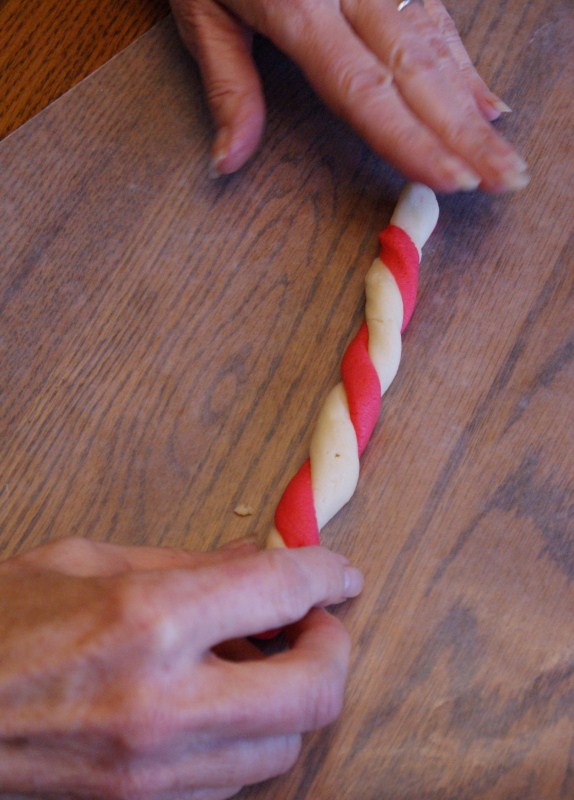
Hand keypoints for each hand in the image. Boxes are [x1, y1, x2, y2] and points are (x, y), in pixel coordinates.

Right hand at [0, 537, 362, 798]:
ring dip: (294, 695)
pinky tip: (225, 700)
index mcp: (146, 619)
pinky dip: (251, 736)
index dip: (323, 572)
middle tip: (316, 620)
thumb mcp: (84, 562)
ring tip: (266, 657)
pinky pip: (235, 779)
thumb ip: (183, 562)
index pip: (277, 590)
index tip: (339, 571)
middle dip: (334, 647)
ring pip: (284, 747)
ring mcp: (155, 772)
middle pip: (313, 691)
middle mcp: (163, 704)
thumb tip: (252, 558)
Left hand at [170, 0, 528, 192]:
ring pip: (436, 45)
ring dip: (472, 105)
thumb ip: (227, 86)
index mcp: (299, 8)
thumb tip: (229, 161)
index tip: (449, 179)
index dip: (410, 139)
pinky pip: (436, 17)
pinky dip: (463, 65)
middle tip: (505, 178)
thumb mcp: (201, 11)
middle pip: (417, 72)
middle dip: (465, 133)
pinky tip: (484, 102)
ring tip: (503, 153)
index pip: (363, 90)